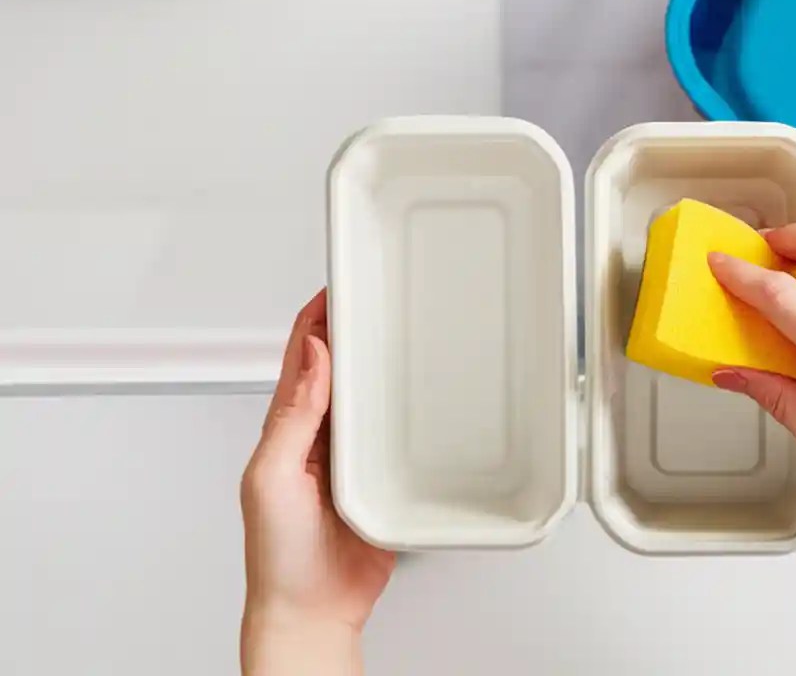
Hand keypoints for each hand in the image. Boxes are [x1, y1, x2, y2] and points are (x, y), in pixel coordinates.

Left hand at [240, 290, 394, 674]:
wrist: (312, 610)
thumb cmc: (278, 557)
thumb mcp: (272, 476)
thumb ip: (292, 417)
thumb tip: (312, 357)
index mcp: (286, 429)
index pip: (302, 356)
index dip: (316, 316)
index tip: (337, 282)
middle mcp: (321, 438)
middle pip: (342, 370)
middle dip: (356, 330)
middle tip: (379, 294)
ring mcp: (353, 460)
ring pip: (373, 400)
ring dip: (385, 368)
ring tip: (406, 332)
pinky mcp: (383, 482)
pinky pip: (400, 439)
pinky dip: (411, 414)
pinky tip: (426, 400)